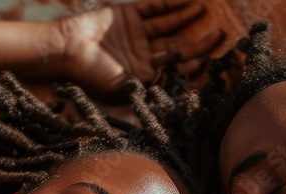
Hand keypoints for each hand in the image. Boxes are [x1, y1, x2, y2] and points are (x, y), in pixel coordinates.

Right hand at [57, 0, 224, 93]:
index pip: (176, 69)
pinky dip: (169, 4)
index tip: (211, 59)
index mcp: (145, 75)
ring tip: (204, 10)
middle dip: (198, 41)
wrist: (66, 51)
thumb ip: (150, 88)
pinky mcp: (127, 15)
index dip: (194, 63)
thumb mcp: (125, 89)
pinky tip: (185, 0)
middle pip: (177, 47)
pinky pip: (153, 8)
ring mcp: (136, 34)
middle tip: (219, 34)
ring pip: (167, 26)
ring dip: (186, 18)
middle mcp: (143, 55)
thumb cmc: (93, 76)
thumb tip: (180, 92)